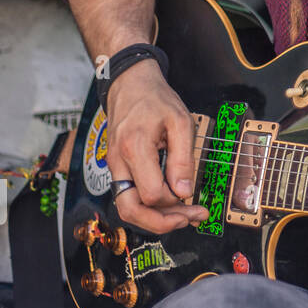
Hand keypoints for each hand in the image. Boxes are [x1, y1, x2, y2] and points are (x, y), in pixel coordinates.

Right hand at [104, 59, 207, 233]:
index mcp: (134, 148)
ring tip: (185, 215)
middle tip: (191, 218)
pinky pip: (130, 196)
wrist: (130, 85)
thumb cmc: (155, 100)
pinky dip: (149, 205)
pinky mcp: (118, 168)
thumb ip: (182, 158)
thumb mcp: (180, 121)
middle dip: (162, 222)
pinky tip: (172, 203)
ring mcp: (115, 167)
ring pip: (127, 207)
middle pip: (131, 210)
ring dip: (156, 217)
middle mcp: (118, 162)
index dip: (173, 203)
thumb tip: (184, 192)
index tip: (193, 198)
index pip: (151, 194)